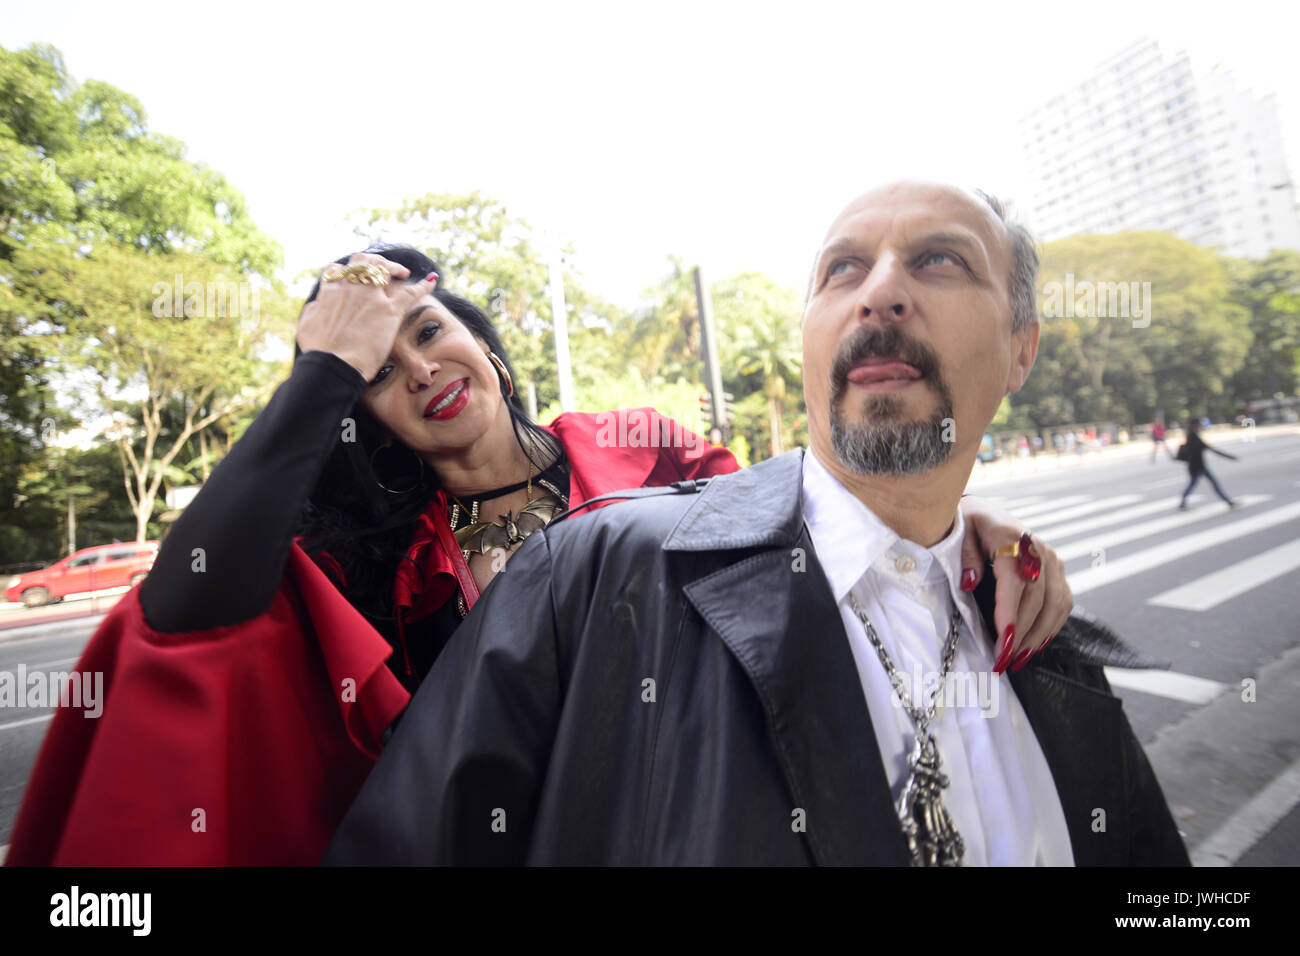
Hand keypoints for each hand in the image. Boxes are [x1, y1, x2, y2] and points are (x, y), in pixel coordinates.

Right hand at [296, 253, 436, 380]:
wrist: (334, 365)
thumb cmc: (320, 352)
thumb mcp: (307, 326)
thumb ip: (313, 311)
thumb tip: (316, 305)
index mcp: (331, 292)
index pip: (337, 269)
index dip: (346, 270)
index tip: (353, 275)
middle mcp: (351, 289)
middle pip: (362, 261)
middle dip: (372, 261)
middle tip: (382, 269)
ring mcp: (371, 298)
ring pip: (384, 268)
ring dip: (395, 267)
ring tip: (403, 272)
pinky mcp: (389, 311)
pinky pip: (410, 292)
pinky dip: (423, 285)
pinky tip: (431, 282)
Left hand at [958, 496, 1072, 674]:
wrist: (987, 512)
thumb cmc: (970, 525)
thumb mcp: (959, 533)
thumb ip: (965, 558)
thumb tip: (969, 583)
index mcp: (1011, 538)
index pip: (1014, 582)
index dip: (1009, 615)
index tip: (1002, 643)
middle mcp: (1038, 550)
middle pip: (1036, 599)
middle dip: (1021, 634)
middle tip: (1004, 660)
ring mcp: (1052, 560)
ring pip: (1054, 605)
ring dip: (1038, 636)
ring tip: (1019, 659)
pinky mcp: (1058, 570)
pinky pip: (1063, 602)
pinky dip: (1051, 626)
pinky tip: (1036, 643)